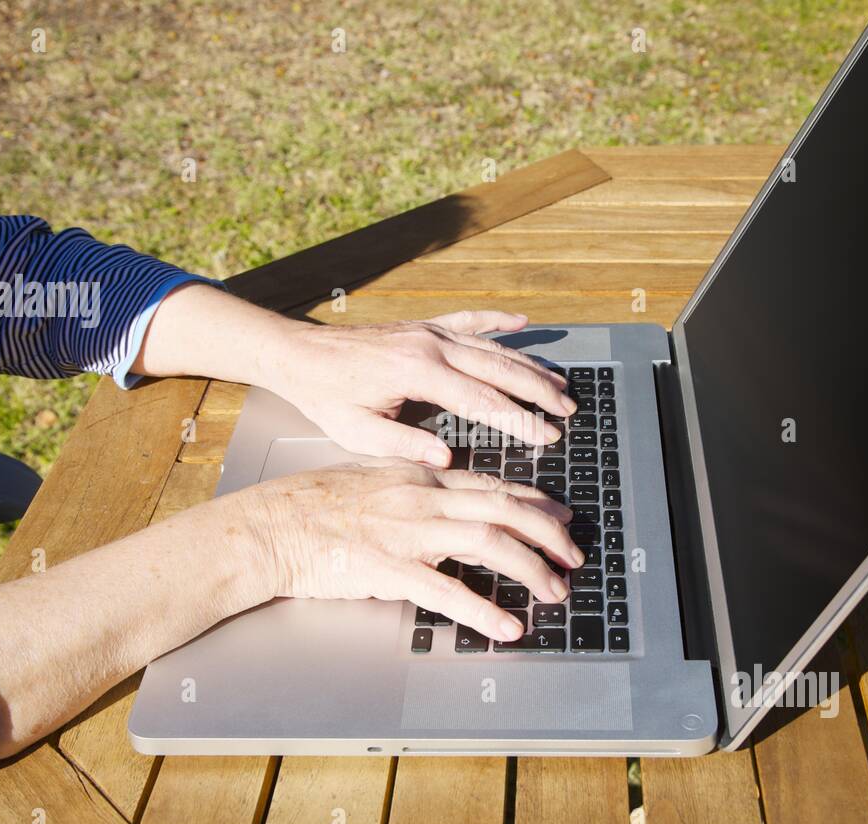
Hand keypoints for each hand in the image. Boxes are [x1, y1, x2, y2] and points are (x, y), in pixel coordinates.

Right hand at [236, 460, 584, 640]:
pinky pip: (448, 592)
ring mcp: (408, 533)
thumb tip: (446, 497)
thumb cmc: (308, 505)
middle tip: (574, 556)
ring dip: (532, 568)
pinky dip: (484, 611)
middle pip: (506, 508)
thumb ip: (411, 486)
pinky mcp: (390, 570)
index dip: (535, 503)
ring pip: (490, 542)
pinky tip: (508, 627)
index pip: (491, 485)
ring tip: (554, 591)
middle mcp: (422, 499)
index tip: (561, 517)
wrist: (267, 527)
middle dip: (550, 534)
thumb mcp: (368, 478)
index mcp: (419, 477)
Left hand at [260, 310, 577, 464]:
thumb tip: (448, 460)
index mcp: (417, 373)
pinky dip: (497, 322)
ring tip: (559, 383)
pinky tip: (522, 324)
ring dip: (529, 365)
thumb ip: (405, 446)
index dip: (519, 421)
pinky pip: (469, 320)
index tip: (547, 436)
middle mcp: (430, 345)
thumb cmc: (326, 395)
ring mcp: (429, 332)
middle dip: (538, 391)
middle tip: (569, 410)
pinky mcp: (423, 326)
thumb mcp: (358, 432)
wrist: (299, 354)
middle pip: (499, 369)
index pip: (482, 401)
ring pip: (492, 347)